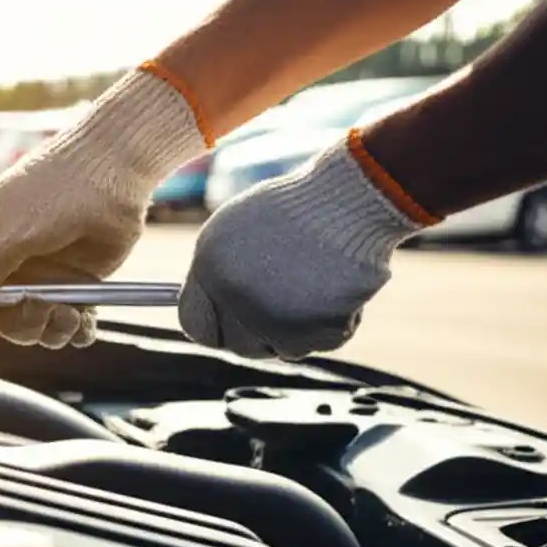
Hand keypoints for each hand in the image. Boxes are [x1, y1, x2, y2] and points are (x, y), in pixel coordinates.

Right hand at [0, 68, 208, 355]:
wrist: (114, 169)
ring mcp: (42, 276)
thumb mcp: (8, 234)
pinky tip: (87, 319)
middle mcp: (5, 265)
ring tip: (73, 313)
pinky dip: (79, 328)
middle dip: (23, 324)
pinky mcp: (76, 283)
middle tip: (45, 309)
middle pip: (0, 321)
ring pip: (37, 327)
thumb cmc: (54, 191)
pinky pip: (70, 323)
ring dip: (54, 329)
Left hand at [179, 134, 426, 359]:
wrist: (351, 198)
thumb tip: (210, 310)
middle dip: (258, 334)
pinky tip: (338, 288)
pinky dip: (333, 323)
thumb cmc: (297, 207)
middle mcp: (234, 297)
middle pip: (238, 345)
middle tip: (282, 312)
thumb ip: (217, 273)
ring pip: (281, 348)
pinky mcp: (315, 331)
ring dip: (298, 328)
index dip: (215, 327)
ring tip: (315, 286)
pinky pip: (320, 343)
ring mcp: (273, 318)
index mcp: (209, 266)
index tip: (230, 327)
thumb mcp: (239, 229)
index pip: (194, 323)